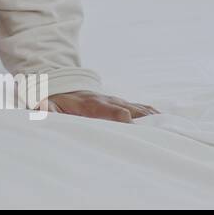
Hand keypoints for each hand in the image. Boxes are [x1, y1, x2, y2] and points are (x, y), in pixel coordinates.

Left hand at [41, 91, 158, 121]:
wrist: (62, 86)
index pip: (108, 109)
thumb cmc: (55, 99)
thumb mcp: (46, 102)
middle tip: (161, 128)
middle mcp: (108, 101)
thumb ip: (45, 107)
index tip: (127, 120)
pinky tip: (167, 122)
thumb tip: (43, 108)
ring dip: (153, 118)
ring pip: (138, 109)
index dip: (118, 114)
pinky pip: (141, 108)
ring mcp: (117, 101)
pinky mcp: (122, 104)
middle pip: (130, 109)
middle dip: (144, 119)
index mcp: (91, 104)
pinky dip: (154, 115)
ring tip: (171, 127)